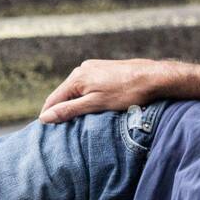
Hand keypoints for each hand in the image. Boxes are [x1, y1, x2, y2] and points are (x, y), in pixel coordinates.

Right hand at [39, 58, 166, 123]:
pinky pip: (88, 86)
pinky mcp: (104, 70)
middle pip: (64, 94)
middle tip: (61, 129)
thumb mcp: (95, 104)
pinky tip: (93, 106)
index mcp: (77, 77)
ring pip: (77, 90)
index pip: (53, 99)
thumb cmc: (126, 92)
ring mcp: (94, 68)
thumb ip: (69, 110)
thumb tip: (45, 117)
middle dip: (62, 110)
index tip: (45, 130)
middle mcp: (82, 69)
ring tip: (77, 121)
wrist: (154, 77)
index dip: (48, 115)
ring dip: (75, 104)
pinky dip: (86, 97)